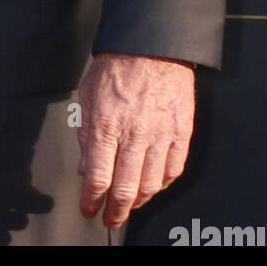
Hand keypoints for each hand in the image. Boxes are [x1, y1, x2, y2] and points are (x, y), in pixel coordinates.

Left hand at [77, 52, 194, 227]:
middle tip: (109, 219)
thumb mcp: (87, 95)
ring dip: (137, 201)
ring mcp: (160, 135)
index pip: (98, 178)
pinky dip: (162, 185)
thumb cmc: (116, 66)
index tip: (88, 209)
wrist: (151, 45)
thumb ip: (86, 134)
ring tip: (128, 206)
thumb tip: (86, 167)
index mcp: (106, 124)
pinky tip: (152, 187)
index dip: (92, 201)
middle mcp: (134, 134)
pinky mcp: (181, 132)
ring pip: (150, 184)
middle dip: (115, 211)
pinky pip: (173, 170)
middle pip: (125, 189)